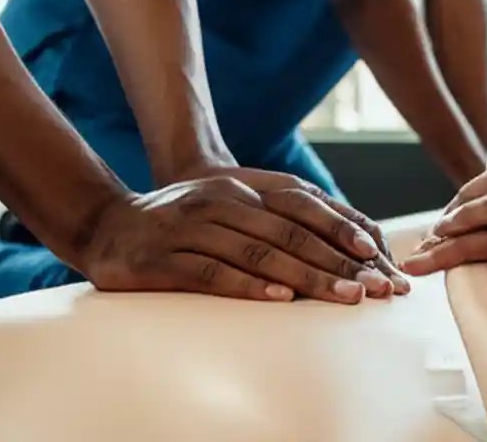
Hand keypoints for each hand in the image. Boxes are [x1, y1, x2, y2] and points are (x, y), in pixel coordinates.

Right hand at [80, 176, 395, 303]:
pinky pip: (213, 272)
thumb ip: (266, 222)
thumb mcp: (223, 210)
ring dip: (305, 276)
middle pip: (290, 233)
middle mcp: (219, 201)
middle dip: (337, 263)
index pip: (302, 212)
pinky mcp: (164, 258)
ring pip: (258, 252)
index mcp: (238, 189)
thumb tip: (331, 245)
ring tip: (341, 297)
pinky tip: (279, 297)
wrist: (106, 225)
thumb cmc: (176, 225)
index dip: (343, 236)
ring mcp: (191, 227)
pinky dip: (249, 285)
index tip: (380, 261)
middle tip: (374, 288)